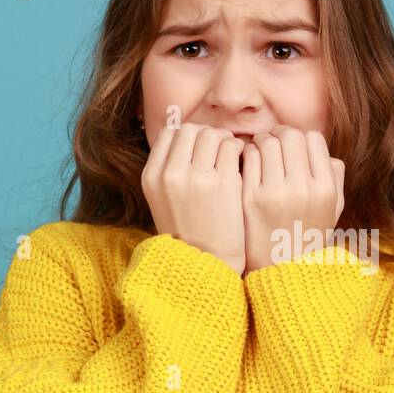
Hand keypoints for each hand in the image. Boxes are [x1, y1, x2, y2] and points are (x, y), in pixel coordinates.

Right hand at [141, 122, 245, 275]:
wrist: (206, 262)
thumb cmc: (189, 231)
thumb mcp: (164, 199)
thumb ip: (170, 169)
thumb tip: (187, 135)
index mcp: (152, 176)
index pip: (170, 133)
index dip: (188, 134)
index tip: (200, 145)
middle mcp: (171, 174)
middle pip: (191, 130)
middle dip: (208, 134)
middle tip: (219, 148)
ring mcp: (197, 178)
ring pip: (213, 134)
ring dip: (225, 140)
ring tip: (231, 154)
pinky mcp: (224, 183)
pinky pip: (232, 147)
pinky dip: (239, 149)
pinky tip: (241, 162)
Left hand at [240, 126, 344, 274]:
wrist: (280, 270)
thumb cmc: (307, 236)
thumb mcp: (332, 210)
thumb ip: (334, 178)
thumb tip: (324, 151)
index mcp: (325, 189)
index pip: (313, 139)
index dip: (301, 137)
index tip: (292, 145)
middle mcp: (303, 189)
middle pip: (291, 136)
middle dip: (280, 133)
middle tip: (273, 140)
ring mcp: (276, 193)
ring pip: (268, 142)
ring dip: (262, 140)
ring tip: (259, 149)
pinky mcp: (251, 198)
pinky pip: (250, 158)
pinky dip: (248, 153)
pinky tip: (248, 161)